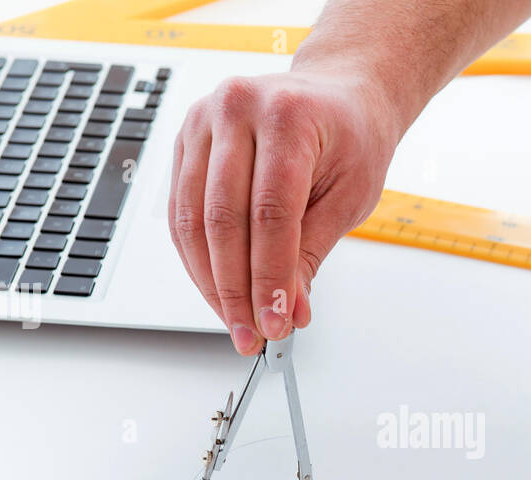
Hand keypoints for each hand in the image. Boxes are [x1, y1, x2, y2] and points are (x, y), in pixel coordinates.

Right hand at [169, 69, 401, 353]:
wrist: (337, 93)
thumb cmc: (350, 136)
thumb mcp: (350, 195)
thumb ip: (312, 252)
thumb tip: (287, 308)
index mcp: (287, 115)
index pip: (271, 213)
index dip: (269, 277)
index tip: (276, 322)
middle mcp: (236, 109)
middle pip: (224, 220)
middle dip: (237, 290)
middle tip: (253, 334)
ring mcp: (202, 121)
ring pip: (191, 222)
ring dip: (211, 283)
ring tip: (236, 322)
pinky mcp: (186, 141)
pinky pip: (180, 213)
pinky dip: (197, 260)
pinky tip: (217, 291)